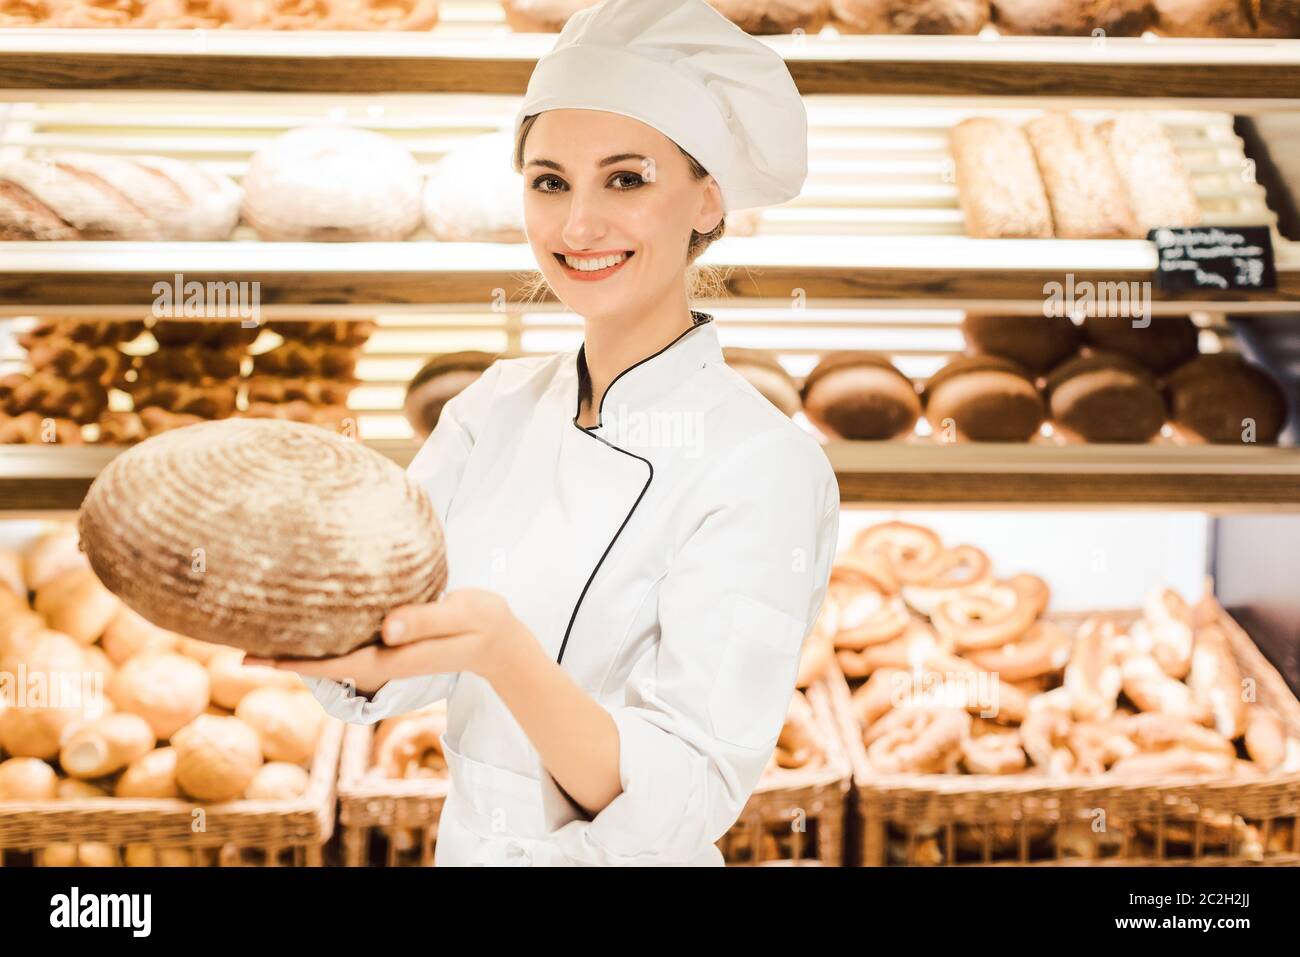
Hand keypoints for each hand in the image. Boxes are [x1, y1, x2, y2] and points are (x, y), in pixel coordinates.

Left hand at [245, 589, 528, 694]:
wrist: (501, 639)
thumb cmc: (483, 622)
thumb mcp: (462, 616)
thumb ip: (426, 621)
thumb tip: (386, 627)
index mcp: (396, 657)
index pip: (334, 662)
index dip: (293, 660)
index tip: (254, 657)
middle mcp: (383, 660)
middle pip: (323, 664)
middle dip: (282, 658)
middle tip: (235, 649)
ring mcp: (385, 655)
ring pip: (331, 657)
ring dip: (297, 650)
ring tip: (258, 634)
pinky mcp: (390, 644)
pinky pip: (346, 645)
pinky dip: (319, 639)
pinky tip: (304, 625)